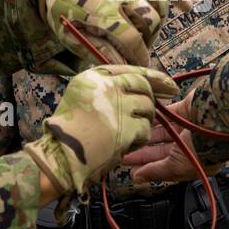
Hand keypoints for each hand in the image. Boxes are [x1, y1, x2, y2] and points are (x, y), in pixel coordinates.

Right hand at [25, 65, 178, 201]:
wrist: (60, 157)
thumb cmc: (67, 132)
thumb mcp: (80, 96)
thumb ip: (104, 88)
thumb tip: (137, 86)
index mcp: (94, 76)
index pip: (131, 70)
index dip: (153, 77)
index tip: (169, 83)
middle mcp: (107, 87)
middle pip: (143, 86)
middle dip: (154, 98)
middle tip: (157, 110)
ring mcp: (118, 107)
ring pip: (148, 107)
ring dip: (145, 120)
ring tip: (132, 131)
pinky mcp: (126, 128)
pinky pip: (145, 129)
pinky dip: (140, 138)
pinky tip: (128, 144)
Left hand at [42, 0, 189, 66]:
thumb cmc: (63, 11)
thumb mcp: (72, 36)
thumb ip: (100, 51)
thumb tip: (126, 67)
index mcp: (101, 8)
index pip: (131, 38)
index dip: (139, 55)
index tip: (141, 66)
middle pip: (149, 20)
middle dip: (148, 40)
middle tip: (139, 47)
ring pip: (159, 0)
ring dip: (157, 20)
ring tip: (147, 31)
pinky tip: (186, 7)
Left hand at [122, 93, 199, 183]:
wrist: (216, 120)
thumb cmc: (204, 147)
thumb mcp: (178, 167)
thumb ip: (157, 172)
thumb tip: (138, 178)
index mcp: (194, 163)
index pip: (167, 168)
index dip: (149, 168)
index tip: (132, 170)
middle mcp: (192, 145)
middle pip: (162, 150)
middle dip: (143, 153)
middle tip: (125, 153)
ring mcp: (188, 127)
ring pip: (162, 132)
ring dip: (146, 135)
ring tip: (128, 138)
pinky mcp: (185, 110)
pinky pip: (165, 113)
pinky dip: (154, 116)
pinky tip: (140, 121)